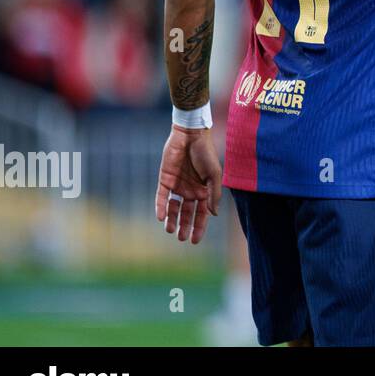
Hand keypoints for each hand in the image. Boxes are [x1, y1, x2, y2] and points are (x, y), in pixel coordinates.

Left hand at [155, 126, 221, 243]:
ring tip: (170, 231)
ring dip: (172, 219)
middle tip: (182, 238)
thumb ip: (213, 194)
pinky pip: (161, 197)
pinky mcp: (165, 180)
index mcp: (204, 190)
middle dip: (185, 226)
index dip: (199, 227)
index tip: (195, 240)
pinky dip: (161, 207)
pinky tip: (161, 217)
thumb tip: (213, 214)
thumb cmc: (205, 153)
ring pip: (173, 208)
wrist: (190, 135)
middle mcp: (191, 190)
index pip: (202, 213)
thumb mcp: (213, 175)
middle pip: (187, 213)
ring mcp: (177, 186)